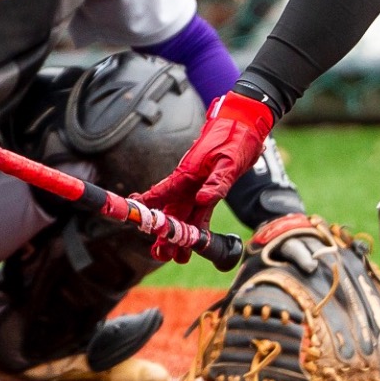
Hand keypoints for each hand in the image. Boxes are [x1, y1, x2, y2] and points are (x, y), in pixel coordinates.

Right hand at [133, 91, 273, 262]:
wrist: (246, 123)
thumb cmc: (236, 137)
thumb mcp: (229, 160)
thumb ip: (217, 181)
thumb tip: (202, 199)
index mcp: (188, 173)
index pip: (162, 192)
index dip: (147, 205)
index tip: (133, 217)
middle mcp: (189, 181)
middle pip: (171, 211)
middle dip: (164, 233)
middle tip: (159, 255)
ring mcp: (198, 185)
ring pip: (183, 214)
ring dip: (179, 235)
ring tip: (175, 257)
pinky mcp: (210, 188)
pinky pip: (200, 211)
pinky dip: (197, 227)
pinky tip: (195, 242)